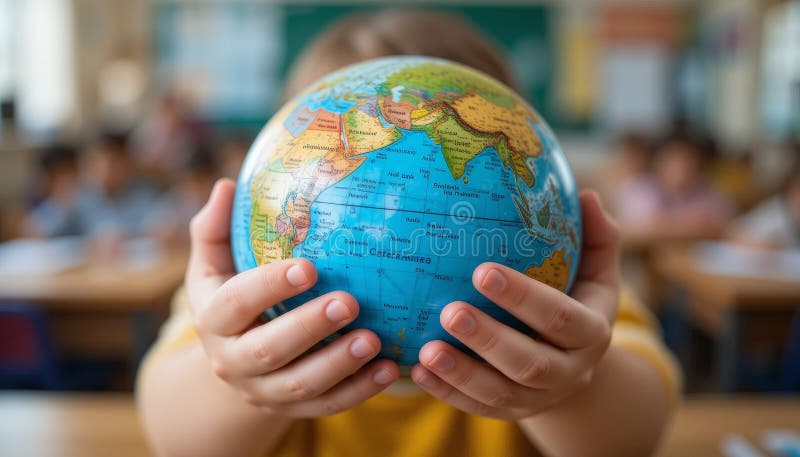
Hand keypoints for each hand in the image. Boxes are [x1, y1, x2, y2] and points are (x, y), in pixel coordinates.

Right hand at [186, 179, 399, 417]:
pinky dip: (359, 392)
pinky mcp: (291, 410)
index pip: (236, 304)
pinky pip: (327, 406)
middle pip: (268, 351)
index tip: (309, 266)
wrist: (230, 359)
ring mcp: (262, 392)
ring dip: (339, 364)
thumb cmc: (230, 295)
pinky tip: (390, 369)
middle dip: (310, 328)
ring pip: (300, 386)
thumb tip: (226, 185)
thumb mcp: (214, 265)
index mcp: (213, 320)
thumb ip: (215, 229)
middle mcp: (231, 362)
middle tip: (349, 302)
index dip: (270, 286)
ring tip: (375, 339)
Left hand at [410, 190, 619, 419]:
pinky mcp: (510, 412)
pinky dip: (447, 393)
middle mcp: (570, 372)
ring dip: (462, 373)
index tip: (482, 271)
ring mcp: (539, 398)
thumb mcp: (596, 271)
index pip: (561, 317)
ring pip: (500, 393)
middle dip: (489, 340)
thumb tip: (588, 195)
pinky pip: (478, 407)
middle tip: (450, 311)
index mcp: (592, 333)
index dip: (524, 297)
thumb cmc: (577, 298)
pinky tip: (416, 370)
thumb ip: (596, 237)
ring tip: (426, 350)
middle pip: (530, 363)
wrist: (576, 362)